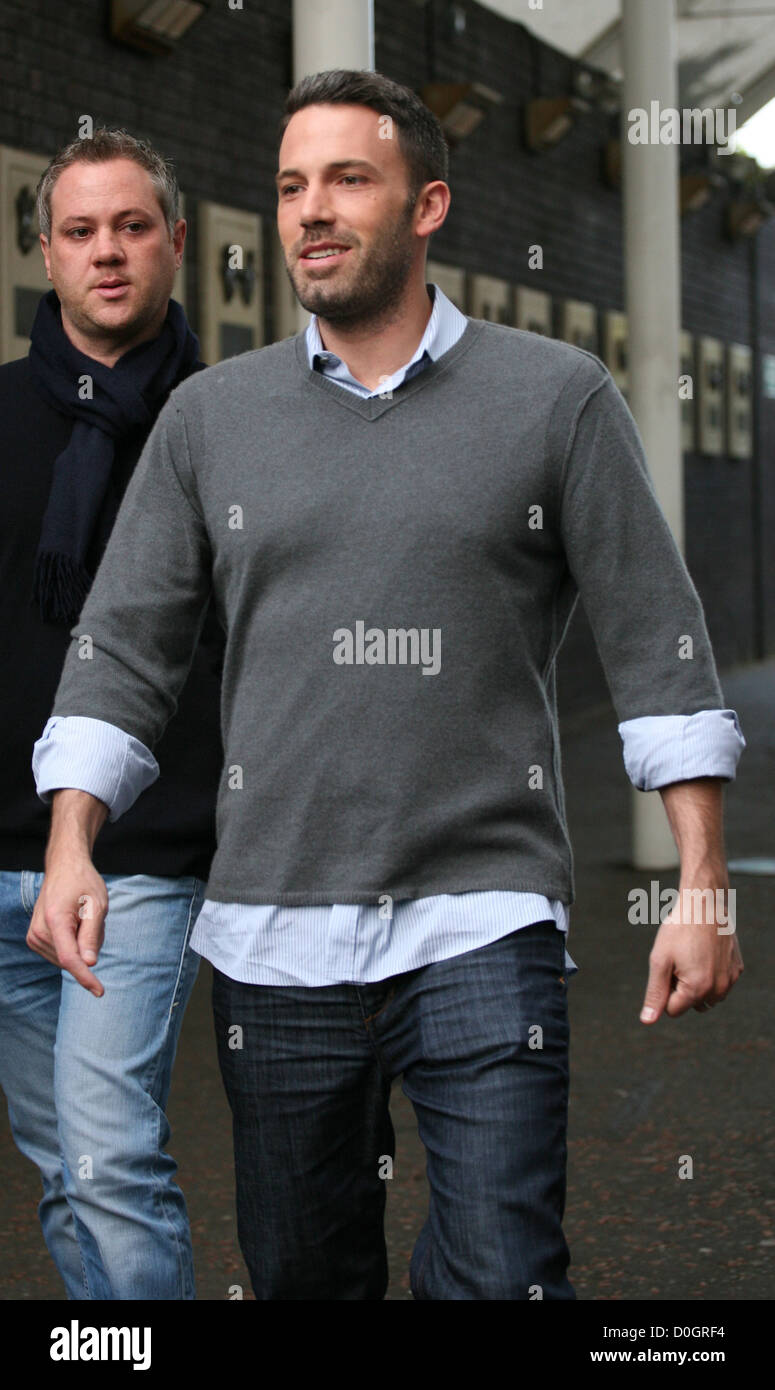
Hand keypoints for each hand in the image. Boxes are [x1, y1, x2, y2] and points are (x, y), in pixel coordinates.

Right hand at [27, 854, 108, 996]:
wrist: (64, 869)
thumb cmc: (84, 883)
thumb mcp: (97, 905)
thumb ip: (92, 935)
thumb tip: (89, 964)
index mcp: (54, 920)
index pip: (70, 959)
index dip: (85, 977)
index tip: (100, 991)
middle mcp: (39, 931)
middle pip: (72, 959)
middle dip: (88, 947)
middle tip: (92, 918)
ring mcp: (34, 937)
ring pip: (68, 959)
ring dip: (82, 945)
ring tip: (82, 918)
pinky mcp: (35, 940)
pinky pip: (62, 954)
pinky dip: (74, 944)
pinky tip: (75, 923)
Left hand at [640, 881, 742, 1023]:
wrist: (705, 903)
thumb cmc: (679, 930)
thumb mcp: (660, 960)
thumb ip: (655, 993)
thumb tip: (647, 1021)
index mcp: (697, 989)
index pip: (673, 1010)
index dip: (665, 990)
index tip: (668, 967)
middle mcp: (718, 989)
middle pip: (691, 1006)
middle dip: (681, 989)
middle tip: (680, 961)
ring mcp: (730, 980)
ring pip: (707, 997)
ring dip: (697, 985)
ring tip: (691, 957)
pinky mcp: (737, 970)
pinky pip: (720, 983)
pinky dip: (711, 975)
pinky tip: (705, 953)